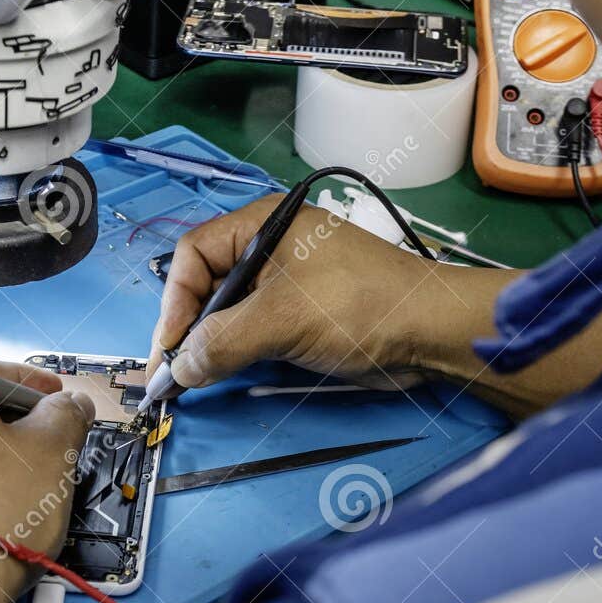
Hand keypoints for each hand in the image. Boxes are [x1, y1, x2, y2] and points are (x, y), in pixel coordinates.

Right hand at [150, 195, 435, 390]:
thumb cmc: (359, 306)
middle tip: (176, 370)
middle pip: (206, 283)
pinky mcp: (300, 314)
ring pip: (227, 311)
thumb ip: (221, 343)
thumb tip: (179, 370)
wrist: (432, 333)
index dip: (174, 302)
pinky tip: (223, 373)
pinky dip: (234, 352)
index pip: (193, 254)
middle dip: (188, 327)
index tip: (169, 348)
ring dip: (209, 344)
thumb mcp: (281, 321)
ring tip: (195, 377)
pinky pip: (251, 329)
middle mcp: (269, 247)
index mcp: (263, 224)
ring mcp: (286, 282)